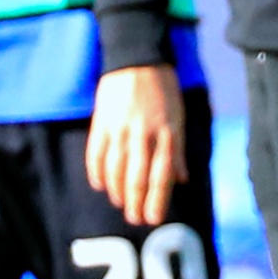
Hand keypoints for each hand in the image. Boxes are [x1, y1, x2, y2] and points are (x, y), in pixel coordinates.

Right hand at [86, 65, 185, 231]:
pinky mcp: (102, 122)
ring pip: (116, 169)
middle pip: (137, 177)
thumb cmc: (163, 90)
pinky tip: (100, 185)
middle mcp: (143, 134)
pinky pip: (96, 154)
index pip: (162, 175)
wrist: (137, 59)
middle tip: (134, 219)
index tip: (153, 218)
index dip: (157, 199)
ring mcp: (120, 128)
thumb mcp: (178, 118)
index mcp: (166, 133)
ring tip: (120, 203)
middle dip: (136, 202)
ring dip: (117, 190)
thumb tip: (181, 180)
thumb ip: (177, 151)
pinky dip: (97, 172)